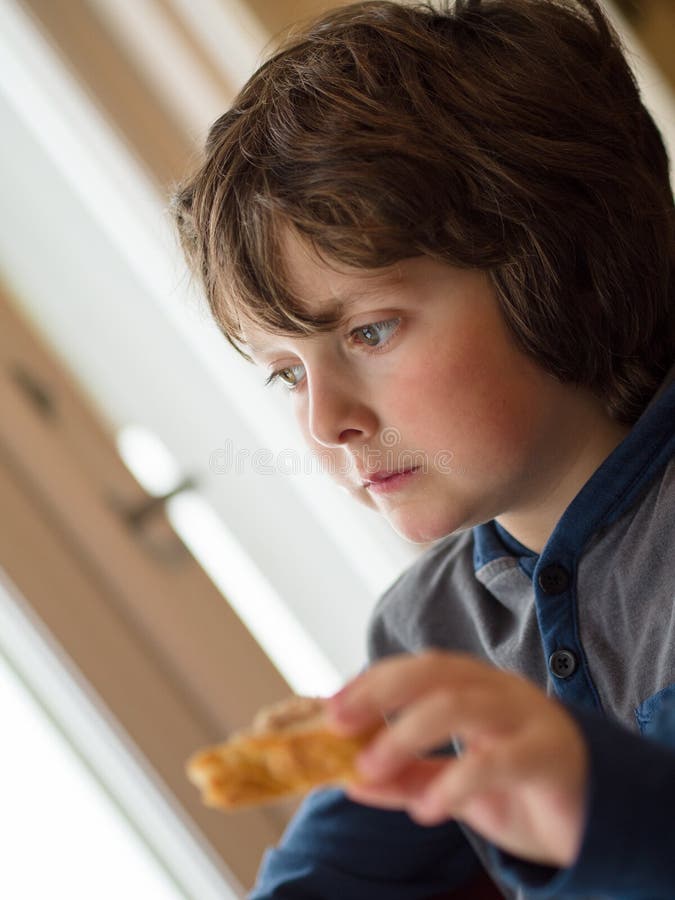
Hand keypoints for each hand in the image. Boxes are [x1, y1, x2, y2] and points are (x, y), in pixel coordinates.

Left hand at [326, 650, 588, 868]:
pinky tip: (429, 810)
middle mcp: (498, 691)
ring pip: (460, 704)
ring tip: (372, 770)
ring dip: (406, 735)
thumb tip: (350, 780)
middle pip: (434, 670)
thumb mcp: (454, 787)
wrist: (600, 816)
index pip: (415, 668)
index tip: (331, 708)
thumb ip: (409, 778)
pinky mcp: (550, 754)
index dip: (371, 683)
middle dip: (380, 691)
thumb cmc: (522, 788)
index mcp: (474, 687)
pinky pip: (500, 759)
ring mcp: (526, 717)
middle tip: (339, 723)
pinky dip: (456, 782)